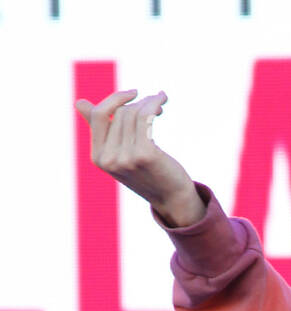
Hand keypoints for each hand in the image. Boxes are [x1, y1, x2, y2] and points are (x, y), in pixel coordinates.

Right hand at [74, 88, 196, 214]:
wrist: (172, 198)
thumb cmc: (147, 173)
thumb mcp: (119, 153)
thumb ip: (101, 130)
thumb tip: (79, 103)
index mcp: (98, 158)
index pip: (99, 115)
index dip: (115, 99)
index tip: (134, 94)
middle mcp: (109, 159)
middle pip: (120, 113)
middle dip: (138, 104)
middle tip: (155, 105)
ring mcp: (125, 158)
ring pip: (133, 113)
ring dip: (149, 103)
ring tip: (159, 105)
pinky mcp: (144, 155)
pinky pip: (145, 117)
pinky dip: (154, 104)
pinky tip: (163, 99)